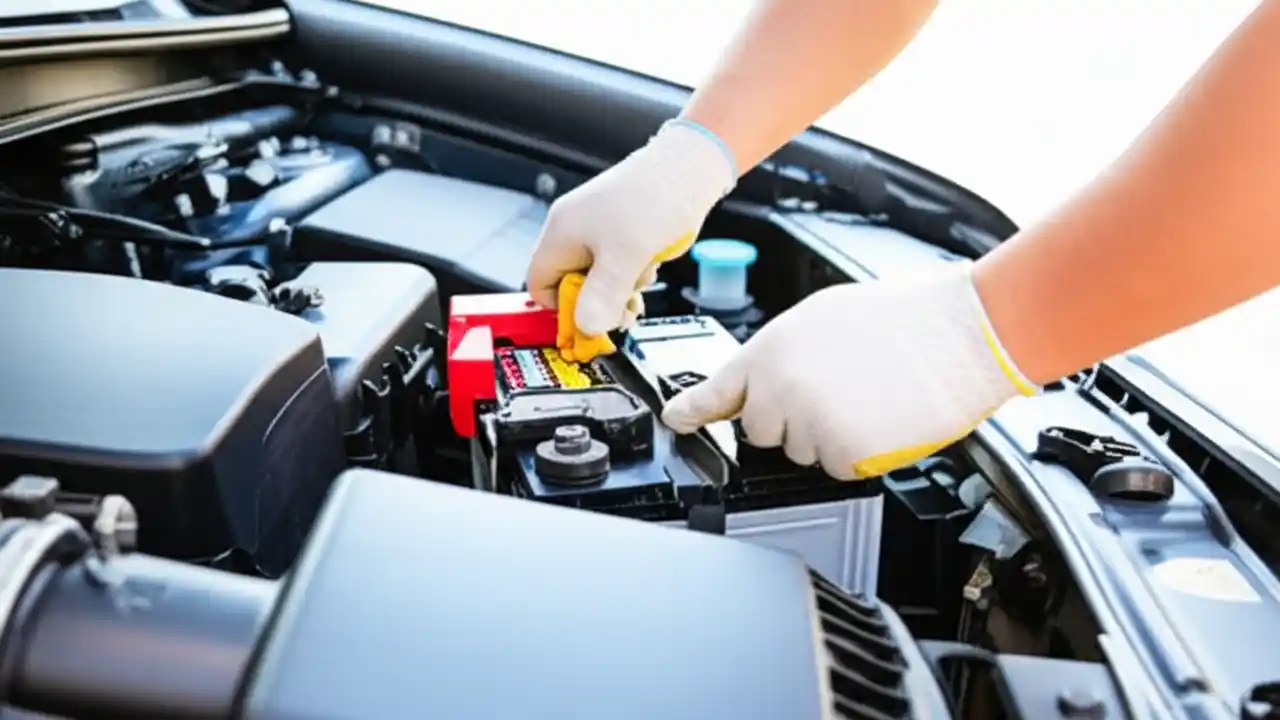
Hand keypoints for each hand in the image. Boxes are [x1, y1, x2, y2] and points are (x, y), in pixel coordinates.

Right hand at [526, 119, 736, 338]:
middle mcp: (575, 231)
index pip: (539, 284)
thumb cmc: (654, 198)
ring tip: (640, 281)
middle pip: (571, 286)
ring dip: (619, 291)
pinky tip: (648, 266)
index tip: (590, 321)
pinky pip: (617, 268)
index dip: (561, 308)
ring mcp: (599, 232)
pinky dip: (631, 276)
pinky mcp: (621, 233)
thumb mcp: (626, 255)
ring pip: (598, 280)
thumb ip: (603, 295)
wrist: (690, 167)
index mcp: (562, 232)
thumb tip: (586, 328)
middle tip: (624, 310)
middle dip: (598, 302)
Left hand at [660, 263, 1037, 479]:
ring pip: (801, 451)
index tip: (677, 421)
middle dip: (790, 419)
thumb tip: (764, 376)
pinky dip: (857, 452)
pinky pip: (837, 467)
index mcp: (771, 349)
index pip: (717, 391)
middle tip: (836, 389)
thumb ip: (781, 352)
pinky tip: (879, 417)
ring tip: (866, 395)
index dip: (694, 410)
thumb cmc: (904, 317)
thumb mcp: (822, 317)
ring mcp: (810, 423)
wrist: (962, 330)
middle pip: (761, 430)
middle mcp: (781, 388)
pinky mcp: (844, 451)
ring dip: (826, 434)